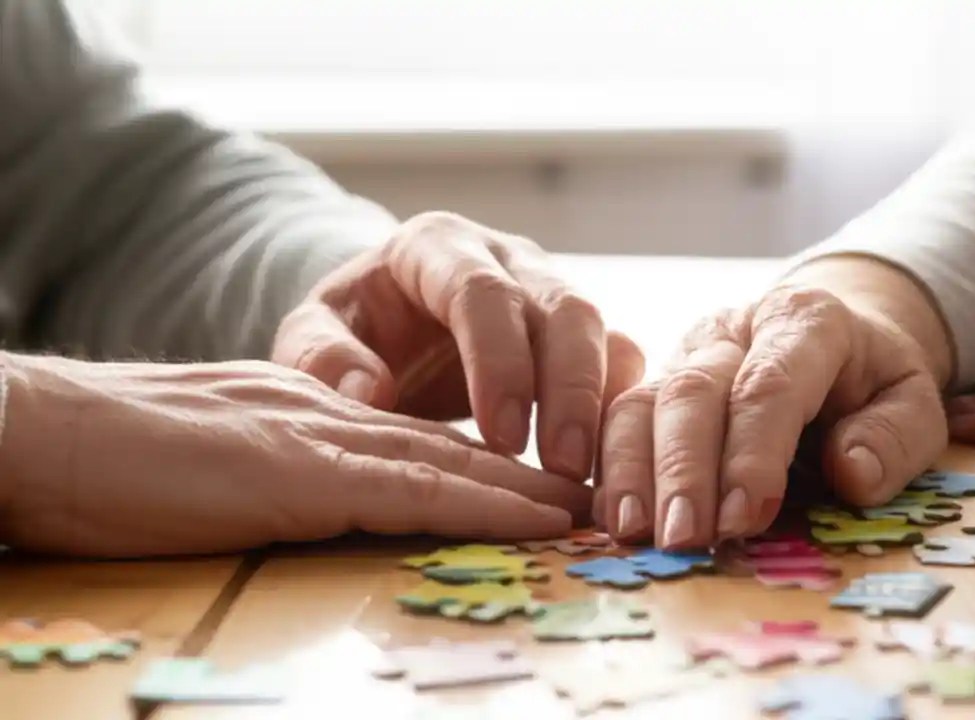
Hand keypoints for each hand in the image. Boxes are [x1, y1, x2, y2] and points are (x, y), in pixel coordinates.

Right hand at [0, 354, 591, 556]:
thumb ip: (273, 467)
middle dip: (525, 472)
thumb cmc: (113, 456)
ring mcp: (320, 437)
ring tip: (588, 511)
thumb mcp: (216, 455)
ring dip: (526, 489)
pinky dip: (484, 504)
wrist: (48, 429)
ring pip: (450, 460)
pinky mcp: (302, 471)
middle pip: (450, 444)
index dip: (482, 464)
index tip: (538, 489)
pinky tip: (536, 520)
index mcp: (307, 412)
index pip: (414, 437)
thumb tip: (318, 496)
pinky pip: (414, 486)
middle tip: (593, 496)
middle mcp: (329, 415)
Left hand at [272, 212, 643, 478]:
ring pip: (602, 332)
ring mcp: (550, 291)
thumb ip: (322, 355)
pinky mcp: (577, 332)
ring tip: (589, 477)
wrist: (384, 320)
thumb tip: (367, 390)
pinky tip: (603, 468)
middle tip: (563, 465)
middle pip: (564, 305)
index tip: (501, 436)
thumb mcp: (311, 334)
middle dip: (570, 387)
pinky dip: (615, 412)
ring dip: (600, 405)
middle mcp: (509, 259)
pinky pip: (618, 361)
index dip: (500, 363)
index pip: (483, 293)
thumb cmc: (350, 330)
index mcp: (439, 246)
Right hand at [598, 285, 947, 548]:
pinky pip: (618, 420)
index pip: (770, 384)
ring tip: (636, 534)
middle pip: (694, 391)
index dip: (754, 453)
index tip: (747, 517)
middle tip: (686, 540)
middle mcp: (734, 330)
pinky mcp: (656, 381)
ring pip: (643, 402)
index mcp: (805, 322)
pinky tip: (613, 519)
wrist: (837, 336)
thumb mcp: (914, 401)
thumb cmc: (873, 381)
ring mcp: (687, 353)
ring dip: (635, 473)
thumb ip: (895, 436)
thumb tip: (852, 473)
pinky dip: (612, 471)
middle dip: (686, 470)